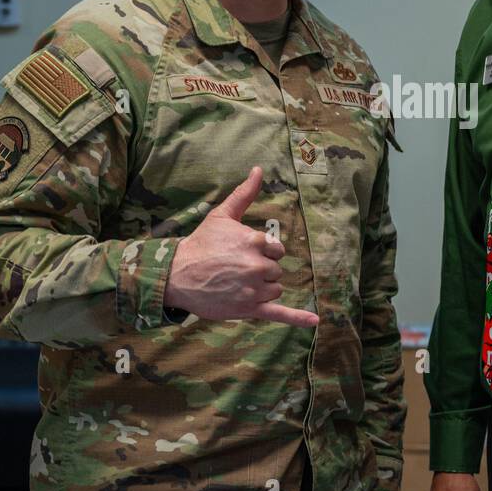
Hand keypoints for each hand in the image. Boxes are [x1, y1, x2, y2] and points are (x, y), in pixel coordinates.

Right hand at [165, 167, 315, 326]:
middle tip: (236, 269)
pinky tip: (314, 321)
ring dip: (263, 288)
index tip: (244, 254)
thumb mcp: (222, 214)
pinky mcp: (249, 309)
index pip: (277, 250)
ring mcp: (254, 289)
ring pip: (275, 289)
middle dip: (261, 270)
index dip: (264, 253)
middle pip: (276, 270)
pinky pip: (280, 314)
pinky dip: (298, 317)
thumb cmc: (200, 243)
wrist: (177, 275)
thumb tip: (259, 170)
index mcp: (255, 242)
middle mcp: (257, 266)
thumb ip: (244, 193)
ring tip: (238, 284)